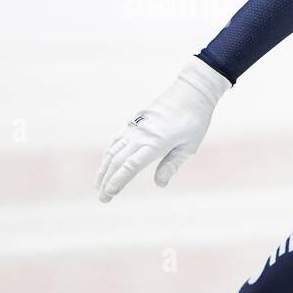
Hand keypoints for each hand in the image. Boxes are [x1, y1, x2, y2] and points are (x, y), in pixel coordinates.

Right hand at [95, 56, 229, 202]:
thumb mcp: (189, 146)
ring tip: (98, 185)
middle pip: (118, 161)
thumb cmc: (194, 121)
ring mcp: (135, 127)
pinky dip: (109, 153)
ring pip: (113, 150)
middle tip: (102, 199)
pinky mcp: (134, 122)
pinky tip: (106, 162)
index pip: (131, 165)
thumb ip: (172, 165)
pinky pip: (116, 140)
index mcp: (156, 142)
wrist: (190, 93)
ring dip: (104, 168)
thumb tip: (159, 184)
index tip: (109, 194)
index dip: (118, 180)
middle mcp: (141, 135)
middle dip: (108, 181)